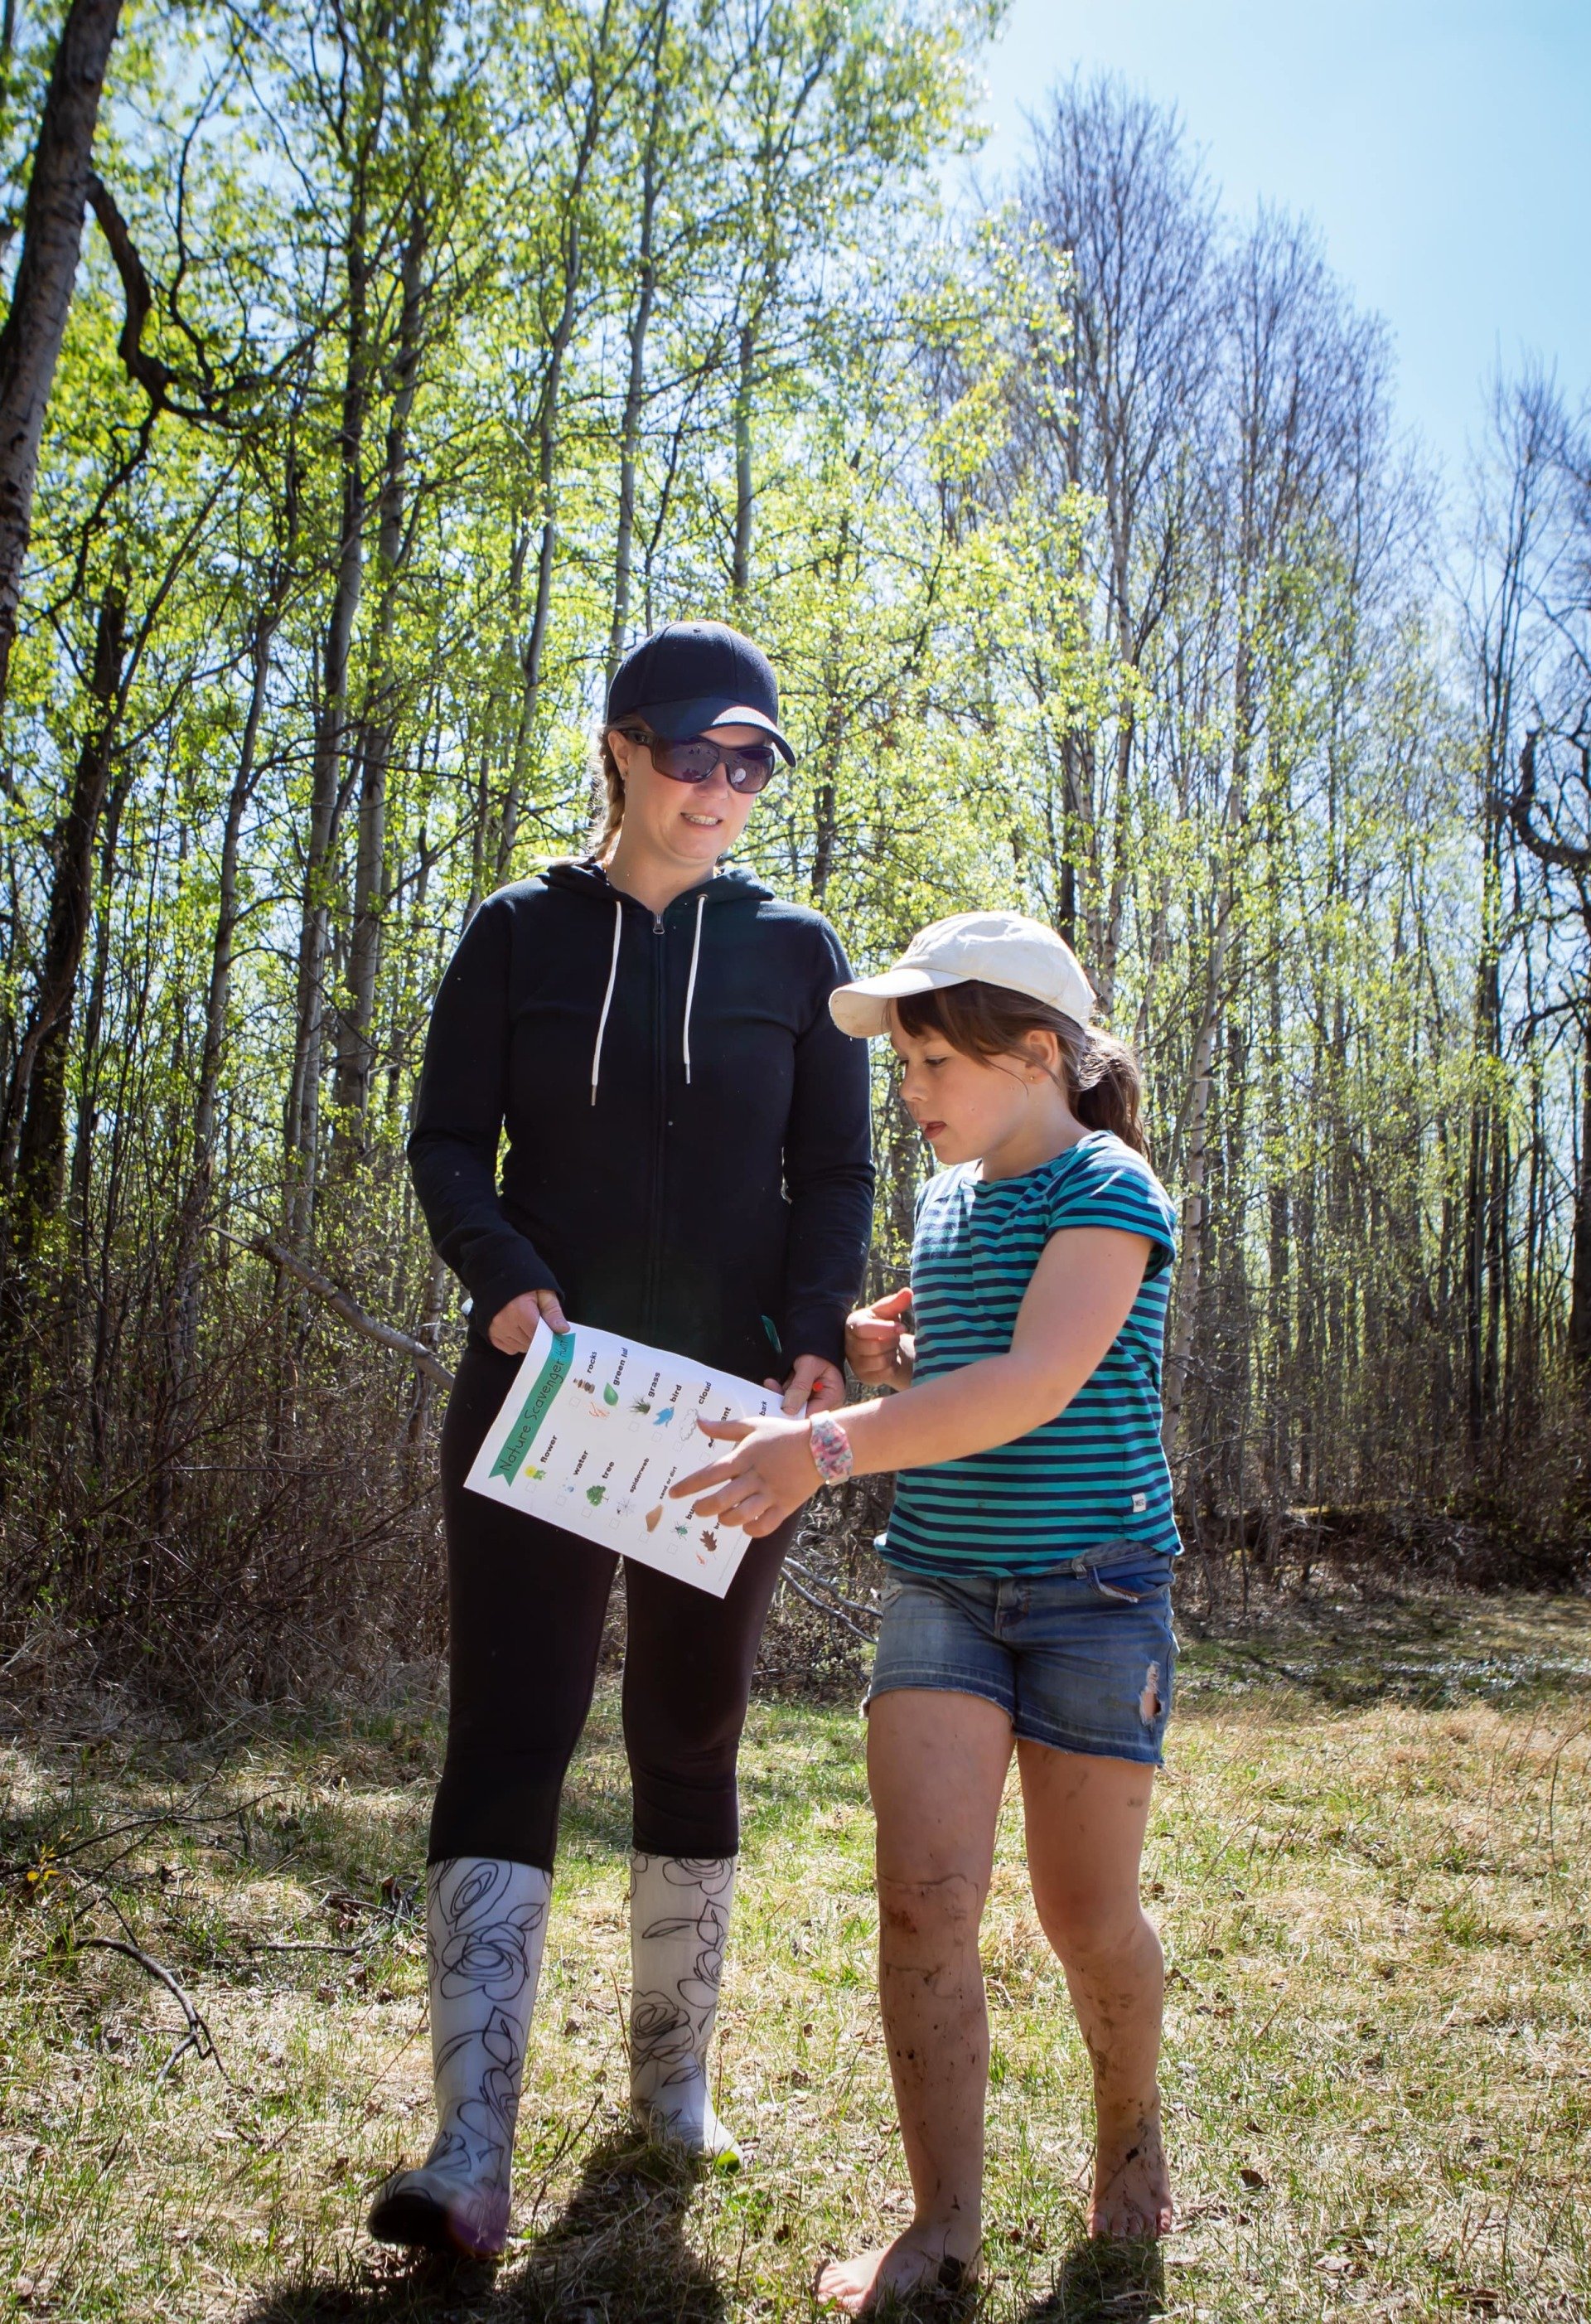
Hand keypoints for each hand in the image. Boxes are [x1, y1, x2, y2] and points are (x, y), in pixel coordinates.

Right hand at [488, 1286, 569, 1353]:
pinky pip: (508, 1348)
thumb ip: (552, 1311)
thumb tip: (563, 1330)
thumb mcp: (543, 1291)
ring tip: (528, 1324)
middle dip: (538, 1338)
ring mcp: (495, 1329)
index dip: (548, 1335)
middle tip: (541, 1324)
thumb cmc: (523, 1280)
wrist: (497, 1272)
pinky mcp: (489, 1333)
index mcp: (520, 1311)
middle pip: (529, 1343)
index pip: (538, 1336)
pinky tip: (518, 1329)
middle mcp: (505, 1323)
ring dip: (527, 1341)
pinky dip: (516, 1343)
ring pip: (519, 1347)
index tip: (553, 1331)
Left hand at [670, 1413, 820, 1534]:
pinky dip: (751, 1529)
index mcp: (745, 1456)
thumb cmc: (783, 1434)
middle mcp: (756, 1477)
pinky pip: (765, 1525)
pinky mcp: (786, 1505)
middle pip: (722, 1499)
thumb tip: (699, 1422)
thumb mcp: (754, 1425)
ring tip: (722, 1516)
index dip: (690, 1485)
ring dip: (726, 1519)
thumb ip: (725, 1428)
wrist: (822, 1445)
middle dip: (704, 1507)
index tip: (674, 1494)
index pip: (711, 1473)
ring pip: (741, 1515)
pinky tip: (746, 1525)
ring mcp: (771, 1493)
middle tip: (698, 1509)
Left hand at [763, 1352, 844, 1415]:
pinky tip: (772, 1384)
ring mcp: (812, 1400)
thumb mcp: (808, 1365)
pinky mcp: (801, 1397)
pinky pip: (788, 1400)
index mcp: (833, 1396)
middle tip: (770, 1393)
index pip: (814, 1415)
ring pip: (792, 1408)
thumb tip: (788, 1409)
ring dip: (779, 1397)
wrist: (813, 1339)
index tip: (778, 1411)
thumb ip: (800, 1386)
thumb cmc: (816, 1350)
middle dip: (783, 1405)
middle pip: (802, 1414)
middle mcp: (824, 1402)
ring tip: (771, 1384)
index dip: (795, 1417)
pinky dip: (779, 1393)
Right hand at [845, 1287, 913, 1387]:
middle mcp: (849, 1344)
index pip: (863, 1328)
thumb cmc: (886, 1323)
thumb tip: (908, 1291)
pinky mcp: (863, 1377)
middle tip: (896, 1336)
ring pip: (879, 1361)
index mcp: (852, 1324)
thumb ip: (897, 1302)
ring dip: (892, 1354)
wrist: (886, 1346)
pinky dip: (892, 1367)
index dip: (885, 1328)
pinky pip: (882, 1375)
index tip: (902, 1327)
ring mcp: (854, 1362)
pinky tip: (890, 1359)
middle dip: (892, 1341)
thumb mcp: (890, 1311)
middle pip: (874, 1346)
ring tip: (892, 1347)